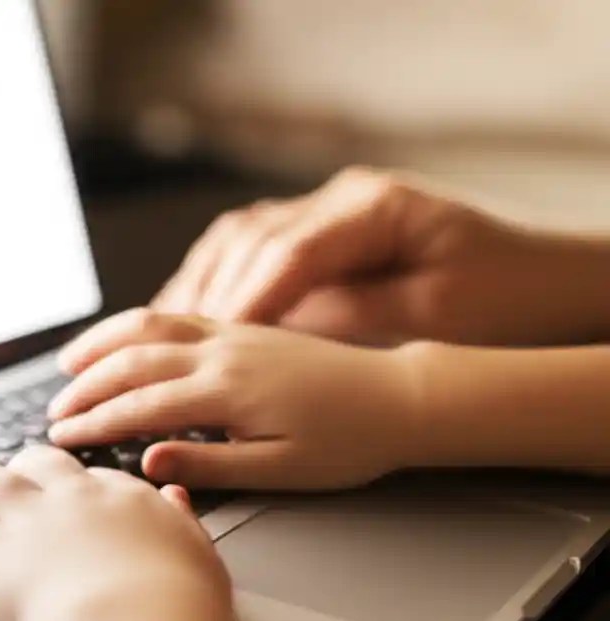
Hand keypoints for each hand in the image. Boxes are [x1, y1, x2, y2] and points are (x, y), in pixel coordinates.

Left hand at [0, 447, 252, 620]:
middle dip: (21, 469)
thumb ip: (181, 523)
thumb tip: (176, 498)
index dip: (76, 484)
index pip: (95, 475)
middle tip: (11, 481)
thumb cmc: (177, 609)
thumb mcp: (200, 557)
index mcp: (127, 497)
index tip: (71, 493)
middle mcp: (73, 496)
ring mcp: (26, 515)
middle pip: (37, 463)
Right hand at [49, 308, 418, 489]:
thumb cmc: (349, 442)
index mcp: (228, 390)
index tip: (61, 439)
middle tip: (53, 413)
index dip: (94, 422)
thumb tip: (149, 463)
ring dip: (102, 343)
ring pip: (148, 325)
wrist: (400, 396)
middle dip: (85, 387)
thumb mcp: (282, 469)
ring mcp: (232, 332)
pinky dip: (135, 324)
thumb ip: (211, 466)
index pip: (141, 406)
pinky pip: (175, 313)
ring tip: (68, 364)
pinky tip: (122, 338)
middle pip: (132, 361)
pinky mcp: (243, 326)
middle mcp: (223, 351)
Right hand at [153, 165, 609, 345]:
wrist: (542, 282)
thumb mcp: (429, 315)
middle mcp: (339, 200)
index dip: (241, 302)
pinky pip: (244, 254)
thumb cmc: (503, 298)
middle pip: (246, 243)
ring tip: (146, 337)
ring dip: (192, 290)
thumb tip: (271, 334)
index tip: (207, 344)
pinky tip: (177, 318)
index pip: (285, 253)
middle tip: (154, 352)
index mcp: (373, 208)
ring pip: (233, 244)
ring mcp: (324, 213)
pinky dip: (208, 286)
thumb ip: (343, 320)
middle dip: (201, 299)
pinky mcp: (317, 236)